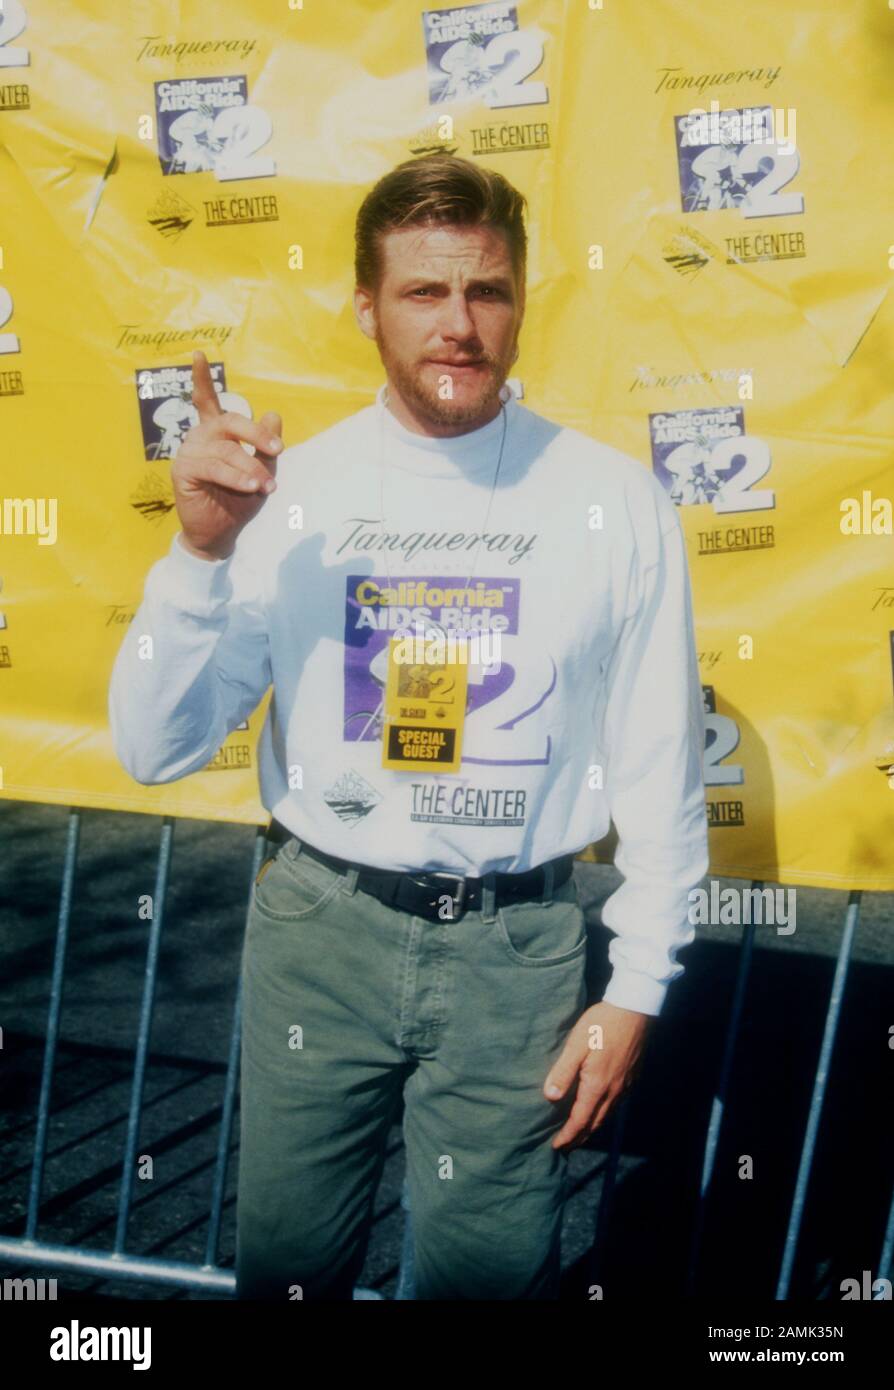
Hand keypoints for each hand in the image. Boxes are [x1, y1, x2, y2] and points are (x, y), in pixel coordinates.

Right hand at [171, 350, 283, 560]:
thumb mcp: (261, 473)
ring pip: (226, 449)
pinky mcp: (184, 470)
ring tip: (265, 487)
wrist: (221, 534)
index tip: (198, 353)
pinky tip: (251, 488)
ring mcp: (189, 452)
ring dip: (251, 468)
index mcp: (215, 434)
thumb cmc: (238, 502)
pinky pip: (214, 467)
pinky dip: (236, 477)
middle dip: (257, 434)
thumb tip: (273, 413)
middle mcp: (200, 437)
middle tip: (278, 448)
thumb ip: (266, 446)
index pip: (207, 401)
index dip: (202, 378)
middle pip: (229, 421)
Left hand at [544, 1000, 654, 1150]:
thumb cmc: (601, 1024)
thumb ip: (563, 1071)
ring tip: (580, 1134)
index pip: (580, 1120)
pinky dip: (603, 1115)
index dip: (568, 1136)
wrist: (633, 1010)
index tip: (556, 1147)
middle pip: (595, 1123)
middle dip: (579, 1138)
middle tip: (566, 1147)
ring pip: (607, 1115)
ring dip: (592, 1128)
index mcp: (597, 1085)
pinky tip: (598, 1110)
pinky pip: (615, 1105)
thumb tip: (550, 1097)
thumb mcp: (576, 1044)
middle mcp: (613, 1091)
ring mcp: (625, 1085)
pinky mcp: (631, 1077)